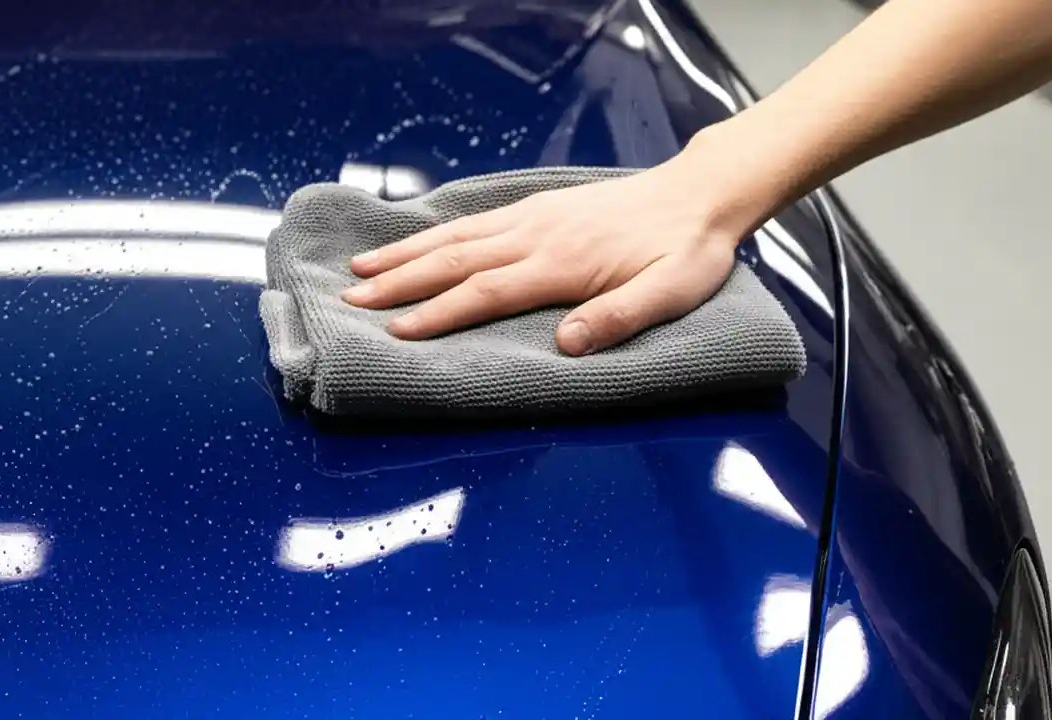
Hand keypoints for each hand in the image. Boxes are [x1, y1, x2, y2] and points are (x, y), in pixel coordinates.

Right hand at [341, 154, 750, 355]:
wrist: (700, 194)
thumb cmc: (687, 252)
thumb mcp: (671, 293)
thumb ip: (618, 319)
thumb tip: (566, 344)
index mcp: (562, 263)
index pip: (486, 291)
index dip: (438, 312)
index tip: (396, 329)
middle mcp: (537, 234)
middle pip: (455, 259)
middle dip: (400, 280)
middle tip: (352, 297)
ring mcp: (533, 215)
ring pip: (457, 234)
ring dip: (406, 252)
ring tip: (361, 266)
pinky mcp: (537, 205)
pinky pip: (474, 218)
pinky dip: (434, 230)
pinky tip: (414, 239)